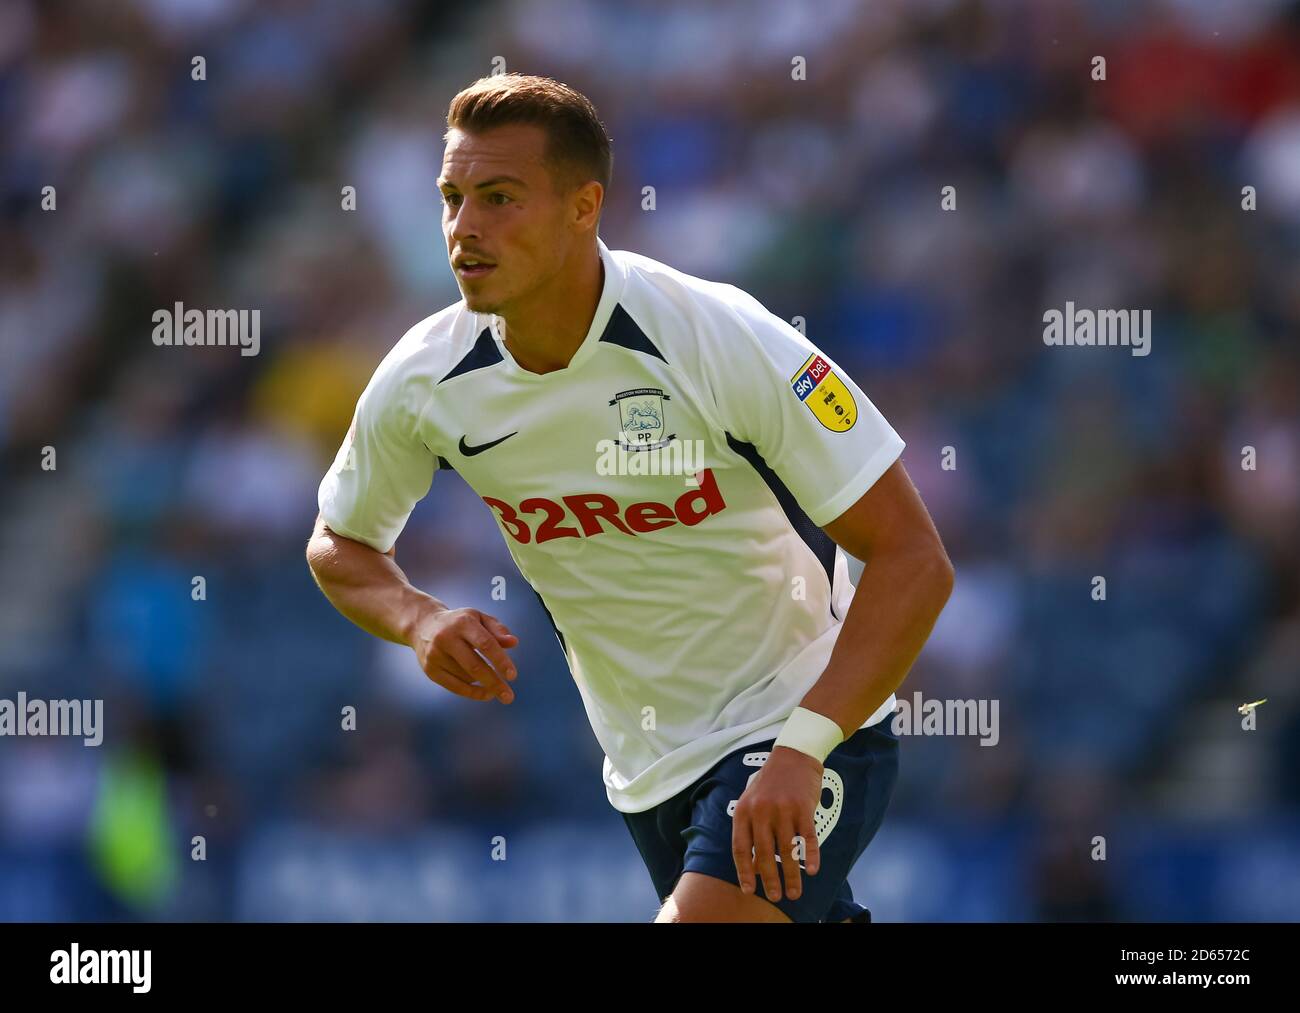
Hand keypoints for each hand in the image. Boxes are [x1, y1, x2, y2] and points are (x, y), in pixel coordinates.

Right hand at [408, 606, 517, 702]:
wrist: (423, 625)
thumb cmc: (459, 623)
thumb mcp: (479, 618)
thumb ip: (498, 630)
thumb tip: (514, 643)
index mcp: (463, 623)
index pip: (485, 644)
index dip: (500, 661)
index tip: (512, 676)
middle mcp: (446, 638)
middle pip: (474, 666)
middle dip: (494, 683)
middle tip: (508, 697)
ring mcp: (435, 655)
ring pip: (466, 677)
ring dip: (483, 684)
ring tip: (494, 685)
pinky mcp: (430, 670)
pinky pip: (454, 686)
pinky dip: (472, 692)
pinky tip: (485, 693)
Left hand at [731, 745, 823, 902]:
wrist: (793, 755)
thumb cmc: (771, 782)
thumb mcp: (752, 800)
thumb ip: (750, 828)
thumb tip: (752, 864)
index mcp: (744, 811)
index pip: (741, 848)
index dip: (745, 872)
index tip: (749, 890)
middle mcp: (761, 811)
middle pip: (764, 853)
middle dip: (770, 880)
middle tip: (775, 897)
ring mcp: (783, 809)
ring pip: (787, 850)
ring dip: (791, 875)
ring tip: (794, 893)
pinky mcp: (804, 808)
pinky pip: (807, 837)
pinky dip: (811, 856)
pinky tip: (812, 871)